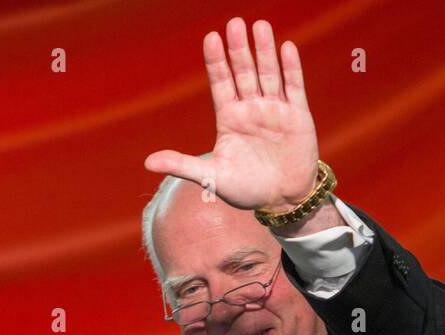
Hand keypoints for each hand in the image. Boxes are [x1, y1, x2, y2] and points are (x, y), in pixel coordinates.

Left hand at [144, 18, 319, 212]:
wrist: (282, 200)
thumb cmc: (246, 189)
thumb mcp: (211, 178)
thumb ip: (182, 165)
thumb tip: (147, 163)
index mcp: (229, 118)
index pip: (220, 83)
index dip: (216, 62)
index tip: (210, 38)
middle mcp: (251, 108)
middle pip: (243, 72)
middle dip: (239, 50)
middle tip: (234, 23)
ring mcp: (275, 109)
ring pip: (268, 74)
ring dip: (264, 51)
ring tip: (259, 26)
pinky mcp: (297, 116)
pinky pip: (294, 87)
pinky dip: (291, 69)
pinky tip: (286, 48)